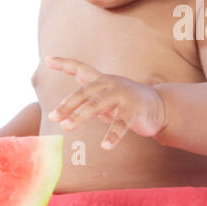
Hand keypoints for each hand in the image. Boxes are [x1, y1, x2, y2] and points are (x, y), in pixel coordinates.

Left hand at [44, 56, 167, 148]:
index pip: (81, 68)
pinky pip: (121, 124)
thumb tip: (61, 116)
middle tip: (53, 117)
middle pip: (84, 92)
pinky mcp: (135, 110)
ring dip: (80, 116)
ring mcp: (123, 95)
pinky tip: (105, 146)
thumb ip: (86, 101)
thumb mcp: (104, 99)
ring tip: (66, 127)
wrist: (159, 106)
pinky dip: (112, 135)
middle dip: (68, 105)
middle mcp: (111, 84)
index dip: (64, 64)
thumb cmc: (124, 103)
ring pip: (97, 105)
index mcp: (102, 80)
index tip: (47, 60)